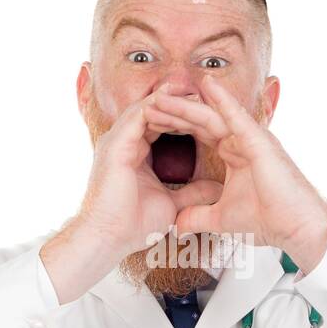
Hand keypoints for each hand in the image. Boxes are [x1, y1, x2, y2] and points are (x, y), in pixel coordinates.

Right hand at [40, 84, 222, 302]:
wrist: (108, 238)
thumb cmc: (133, 225)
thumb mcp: (172, 203)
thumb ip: (193, 192)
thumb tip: (218, 188)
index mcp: (133, 153)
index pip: (159, 124)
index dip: (182, 116)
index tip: (208, 112)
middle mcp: (123, 142)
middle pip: (153, 110)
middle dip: (178, 101)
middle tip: (203, 91)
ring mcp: (116, 140)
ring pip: (146, 107)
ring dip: (171, 98)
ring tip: (194, 89)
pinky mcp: (115, 144)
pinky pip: (139, 115)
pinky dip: (159, 105)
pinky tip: (178, 99)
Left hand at [143, 74, 326, 271]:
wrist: (296, 228)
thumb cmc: (269, 221)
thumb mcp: (222, 219)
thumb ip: (198, 217)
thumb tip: (177, 225)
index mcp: (234, 155)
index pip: (198, 134)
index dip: (174, 126)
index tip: (149, 122)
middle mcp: (242, 142)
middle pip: (201, 121)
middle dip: (174, 111)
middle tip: (148, 102)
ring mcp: (252, 139)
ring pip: (212, 116)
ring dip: (186, 105)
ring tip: (160, 94)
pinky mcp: (260, 141)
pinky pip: (237, 116)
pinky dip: (221, 99)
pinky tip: (205, 84)